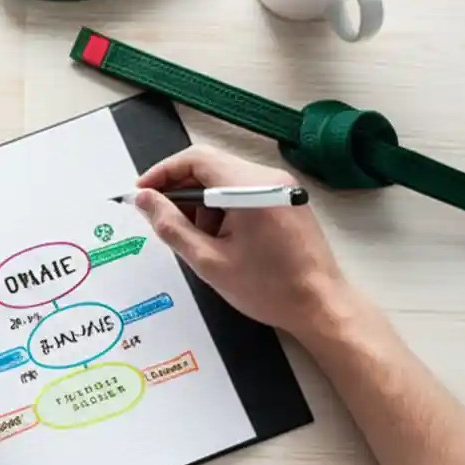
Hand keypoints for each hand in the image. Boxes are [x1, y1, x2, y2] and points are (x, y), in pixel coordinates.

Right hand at [135, 146, 360, 340]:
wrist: (322, 306)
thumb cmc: (270, 288)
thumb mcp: (209, 261)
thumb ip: (171, 226)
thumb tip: (145, 200)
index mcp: (249, 188)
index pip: (196, 159)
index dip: (162, 172)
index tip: (142, 193)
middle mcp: (268, 178)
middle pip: (210, 167)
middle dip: (182, 193)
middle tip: (164, 221)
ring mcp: (281, 187)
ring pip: (226, 181)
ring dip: (204, 204)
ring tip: (201, 242)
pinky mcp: (287, 199)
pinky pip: (244, 192)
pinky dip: (224, 209)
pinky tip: (223, 241)